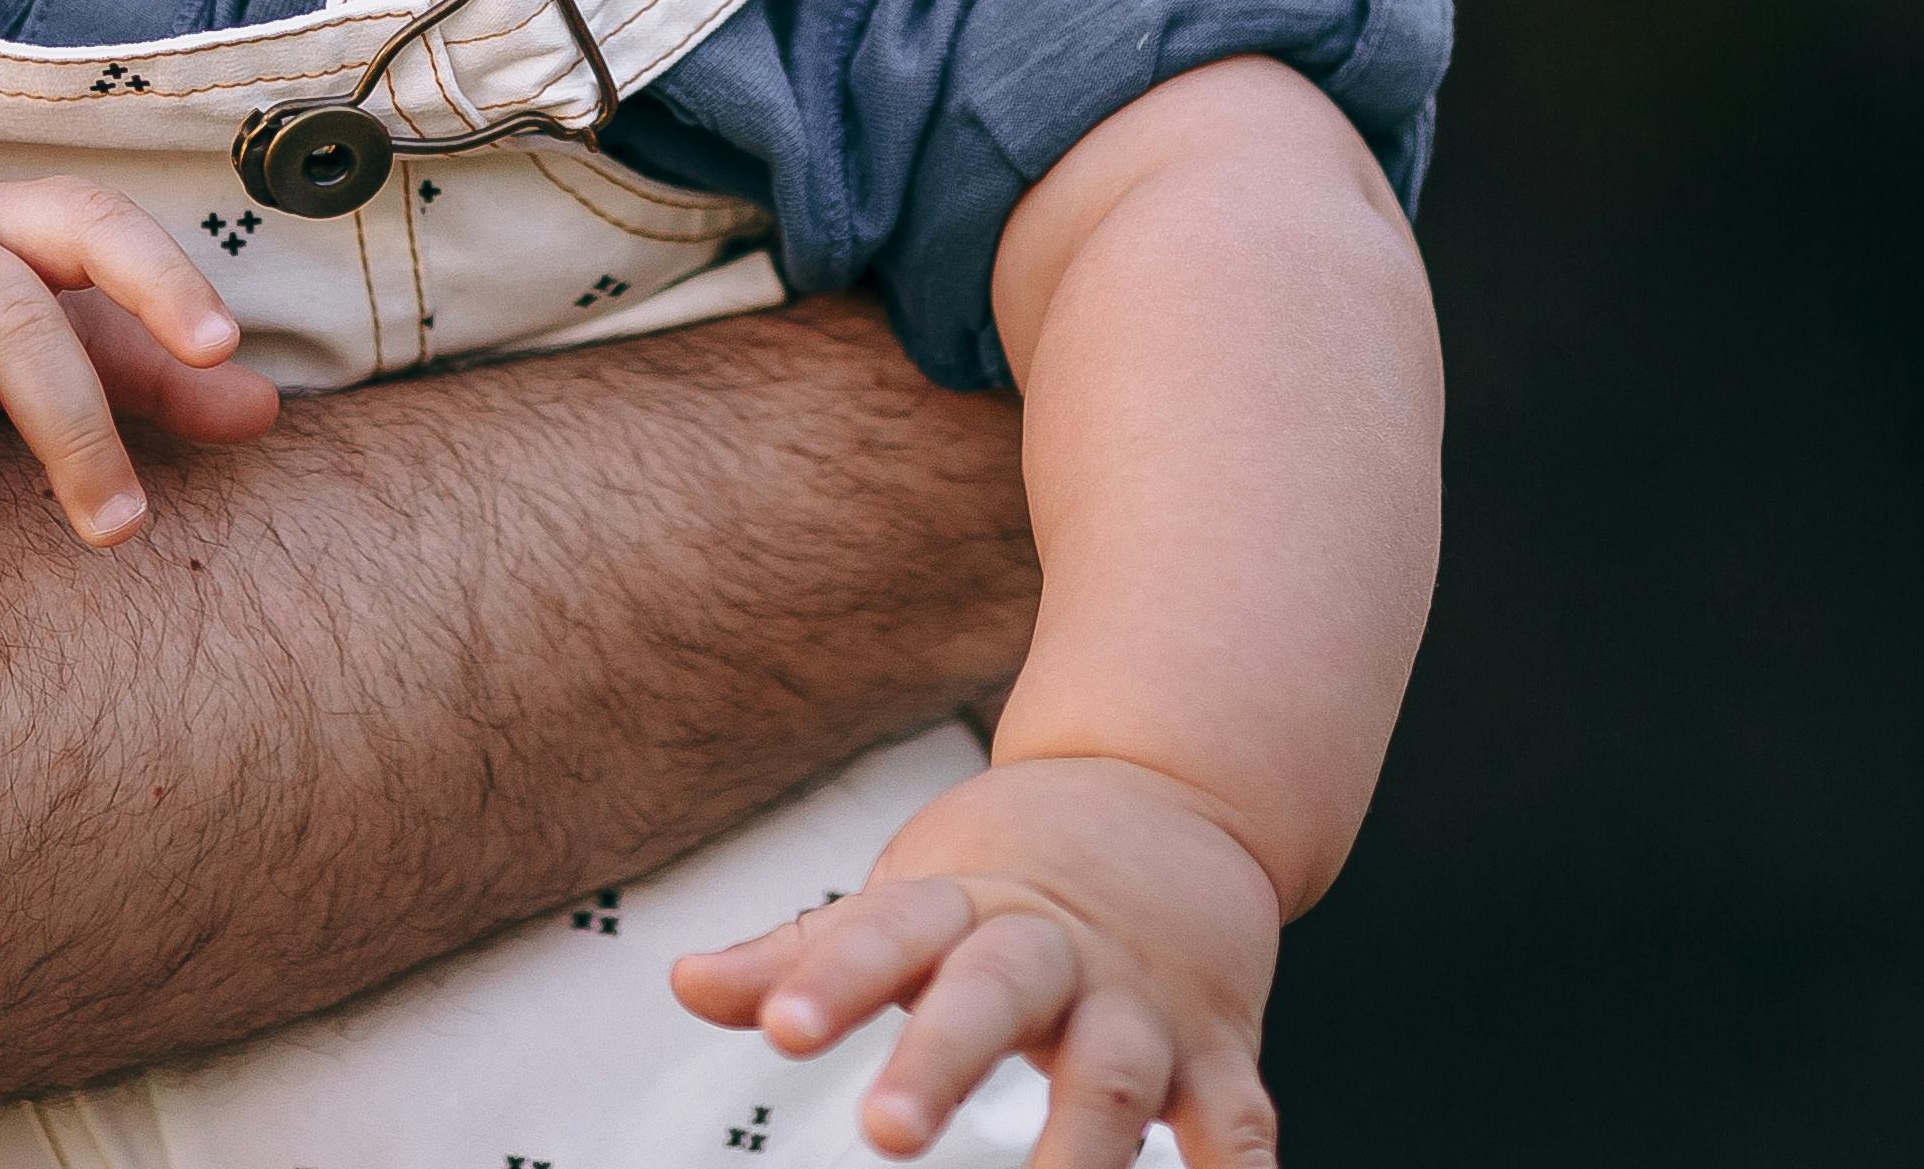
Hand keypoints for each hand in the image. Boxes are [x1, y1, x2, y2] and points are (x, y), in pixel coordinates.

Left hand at [670, 755, 1281, 1168]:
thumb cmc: (1016, 868)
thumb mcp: (910, 894)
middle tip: (884, 1130)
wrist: (1172, 793)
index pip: (885, 934)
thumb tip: (689, 985)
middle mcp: (1052, 951)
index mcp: (966, 907)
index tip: (777, 1025)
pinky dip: (1234, 1168)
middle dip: (942, 1061)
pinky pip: (1234, 1118)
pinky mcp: (1216, 1047)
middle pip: (995, 994)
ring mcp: (1139, 1000)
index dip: (831, 979)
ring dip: (1084, 1141)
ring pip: (1115, 1071)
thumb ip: (805, 954)